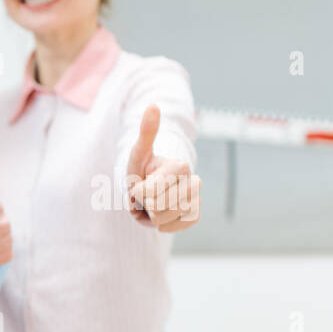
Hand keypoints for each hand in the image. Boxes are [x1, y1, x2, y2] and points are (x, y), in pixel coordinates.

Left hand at [125, 104, 201, 232]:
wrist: (150, 184)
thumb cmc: (142, 167)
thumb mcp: (139, 151)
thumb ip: (146, 131)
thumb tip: (152, 105)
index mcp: (180, 166)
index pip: (148, 193)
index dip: (136, 192)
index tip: (139, 183)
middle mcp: (194, 181)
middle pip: (157, 209)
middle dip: (143, 205)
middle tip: (145, 195)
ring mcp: (196, 199)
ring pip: (164, 221)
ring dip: (150, 216)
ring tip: (151, 203)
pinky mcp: (195, 214)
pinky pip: (178, 226)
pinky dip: (164, 226)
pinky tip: (161, 216)